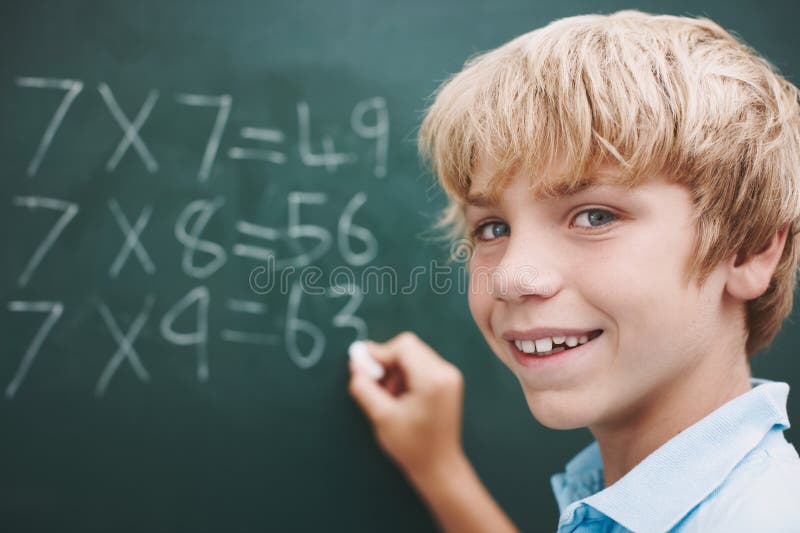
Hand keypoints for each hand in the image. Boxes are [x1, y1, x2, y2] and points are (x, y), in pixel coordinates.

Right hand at [348, 332, 464, 478]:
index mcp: (433, 379)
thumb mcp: (381, 416)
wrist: (439, 466)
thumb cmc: (412, 446)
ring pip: (413, 356)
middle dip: (387, 364)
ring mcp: (449, 376)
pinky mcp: (448, 382)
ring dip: (395, 372)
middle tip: (375, 387)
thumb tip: (355, 364)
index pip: (403, 346)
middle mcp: (446, 372)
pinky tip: (400, 398)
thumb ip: (364, 387)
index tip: (362, 368)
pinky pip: (421, 366)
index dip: (379, 353)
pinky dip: (405, 376)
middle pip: (409, 348)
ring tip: (389, 399)